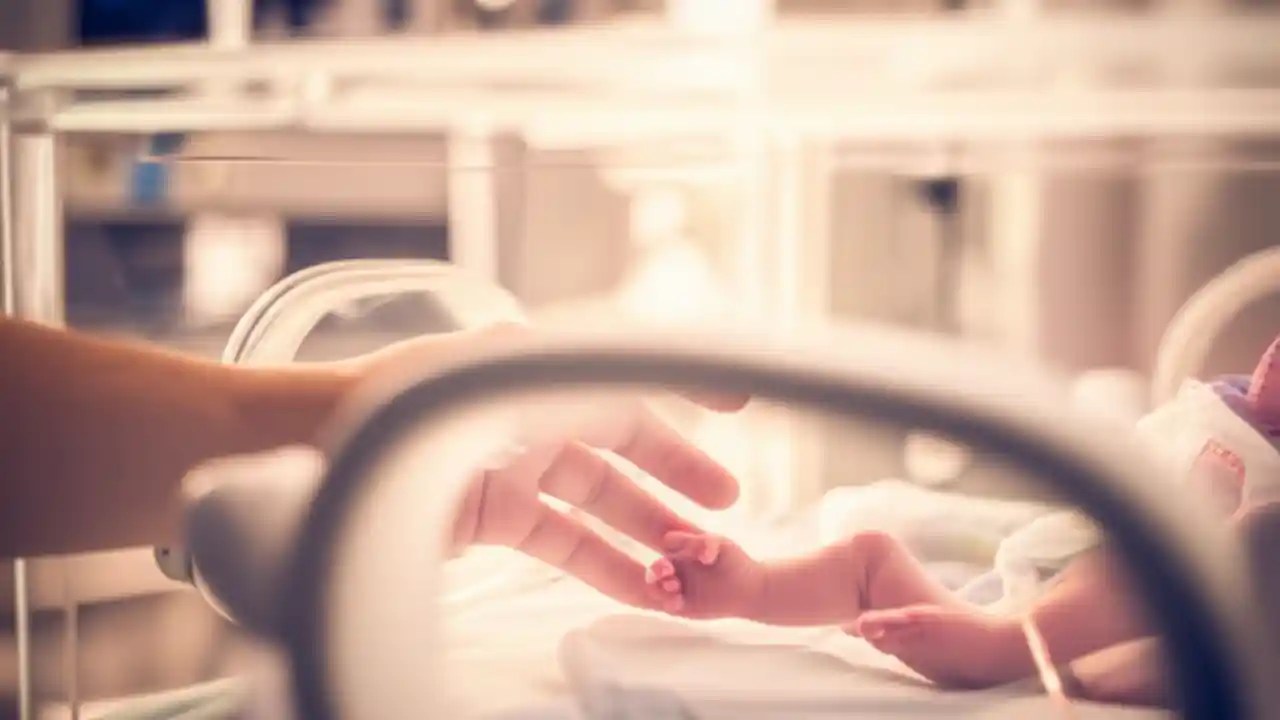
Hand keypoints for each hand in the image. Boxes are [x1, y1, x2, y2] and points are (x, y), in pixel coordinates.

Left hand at [348, 324, 747, 608]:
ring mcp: (515, 467)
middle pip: (624, 446)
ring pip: (600, 502)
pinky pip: (564, 541)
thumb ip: (586, 373)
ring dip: (647, 531)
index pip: (629, 377)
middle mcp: (534, 413)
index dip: (685, 389)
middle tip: (725, 505)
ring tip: (695, 562)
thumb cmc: (410, 397)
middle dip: (677, 475)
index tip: (736, 400)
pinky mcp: (494, 517)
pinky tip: (642, 587)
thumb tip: (660, 374)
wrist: (319, 449)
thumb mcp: (511, 373)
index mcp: (542, 367)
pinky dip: (603, 564)